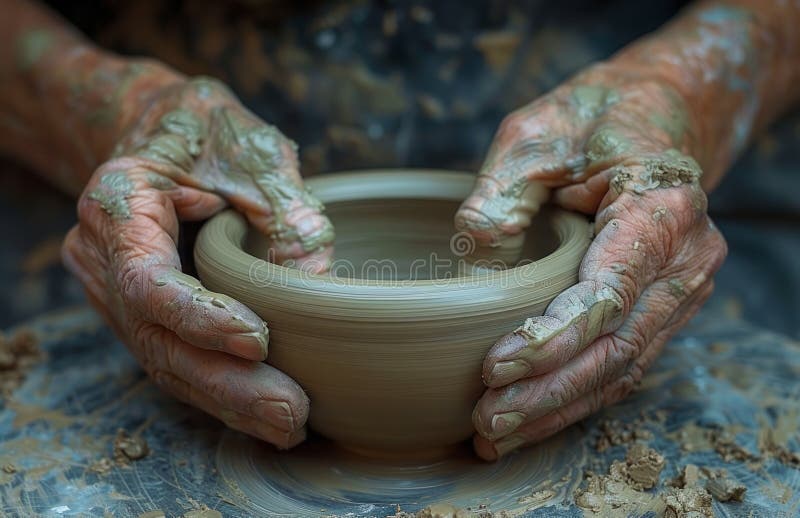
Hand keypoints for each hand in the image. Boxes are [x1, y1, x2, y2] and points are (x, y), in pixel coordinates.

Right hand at [62, 66, 333, 448]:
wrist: (164, 129)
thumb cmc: (208, 131)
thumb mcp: (253, 150)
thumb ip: (284, 211)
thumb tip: (318, 287)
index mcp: (118, 204)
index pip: (147, 280)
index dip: (200, 318)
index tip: (259, 340)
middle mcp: (103, 258)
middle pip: (156, 340)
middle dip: (225, 384)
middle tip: (289, 414)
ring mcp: (117, 293)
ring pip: (165, 361)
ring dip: (228, 400)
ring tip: (286, 426)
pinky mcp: (145, 313)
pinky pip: (176, 358)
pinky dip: (219, 389)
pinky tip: (263, 413)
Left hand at [456, 62, 726, 459]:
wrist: (657, 113)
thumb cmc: (596, 118)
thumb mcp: (538, 132)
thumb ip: (504, 189)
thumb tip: (473, 251)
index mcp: (662, 208)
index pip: (607, 294)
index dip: (551, 340)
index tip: (494, 369)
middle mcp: (685, 260)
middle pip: (617, 347)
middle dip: (549, 392)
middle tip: (486, 421)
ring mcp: (681, 288)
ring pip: (622, 367)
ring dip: (560, 406)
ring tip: (497, 433)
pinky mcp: (662, 305)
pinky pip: (623, 360)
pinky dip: (577, 393)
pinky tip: (533, 415)